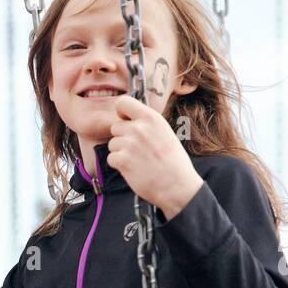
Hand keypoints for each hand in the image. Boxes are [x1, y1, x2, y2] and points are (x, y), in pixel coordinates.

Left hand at [107, 95, 203, 219]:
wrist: (177, 185)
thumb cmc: (172, 161)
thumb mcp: (164, 132)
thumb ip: (146, 125)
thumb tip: (128, 120)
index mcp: (151, 118)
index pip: (123, 102)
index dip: (121, 113)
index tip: (126, 122)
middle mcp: (139, 128)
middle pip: (115, 127)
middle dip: (122, 138)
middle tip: (137, 150)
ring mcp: (130, 144)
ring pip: (112, 144)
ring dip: (121, 153)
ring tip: (138, 161)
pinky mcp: (123, 160)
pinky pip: (111, 158)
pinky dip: (119, 165)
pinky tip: (133, 169)